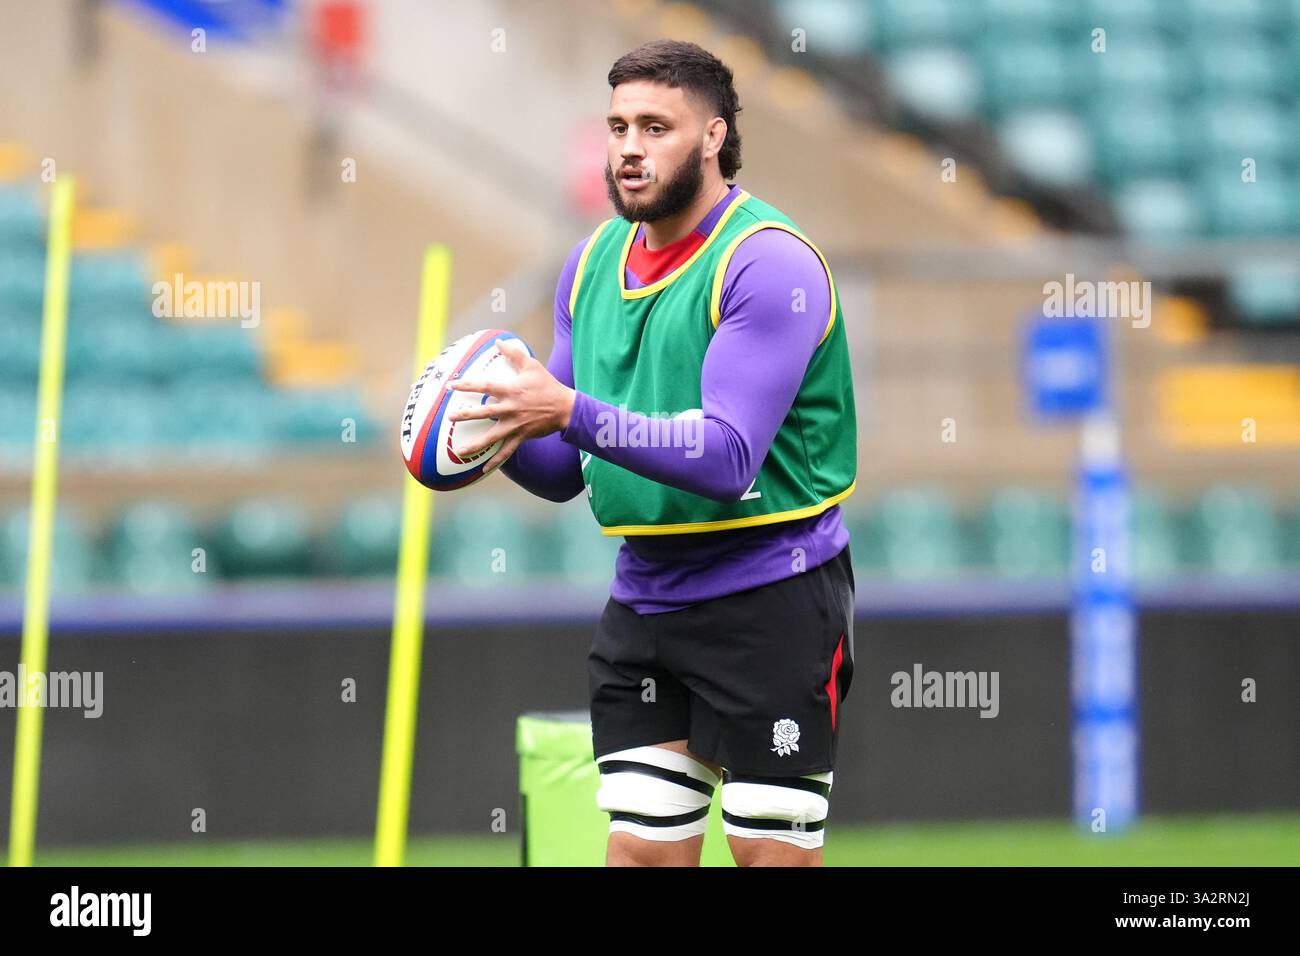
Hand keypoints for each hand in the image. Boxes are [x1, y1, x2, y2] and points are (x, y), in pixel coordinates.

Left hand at [445, 339, 576, 475]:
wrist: (565, 408)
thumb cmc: (547, 385)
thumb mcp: (532, 365)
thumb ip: (514, 353)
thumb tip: (498, 341)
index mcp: (511, 391)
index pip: (485, 387)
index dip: (467, 385)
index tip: (451, 385)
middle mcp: (511, 409)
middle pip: (485, 413)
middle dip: (466, 415)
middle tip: (450, 417)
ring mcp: (516, 425)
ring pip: (492, 437)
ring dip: (475, 445)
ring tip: (458, 451)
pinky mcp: (521, 437)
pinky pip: (506, 451)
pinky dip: (495, 461)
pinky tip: (483, 469)